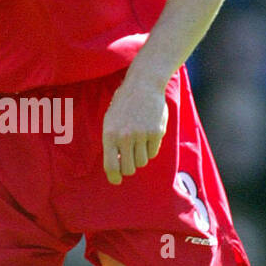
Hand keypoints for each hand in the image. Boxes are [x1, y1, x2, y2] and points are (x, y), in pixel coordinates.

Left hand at [102, 70, 167, 184]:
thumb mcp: (110, 121)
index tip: (117, 181)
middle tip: (130, 160)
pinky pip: (153, 152)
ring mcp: (141, 135)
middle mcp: (125, 136)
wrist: (143, 85)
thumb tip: (115, 166)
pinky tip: (148, 136)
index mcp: (109, 134)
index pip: (111, 165)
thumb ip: (111, 142)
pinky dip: (151, 149)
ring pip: (142, 162)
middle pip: (129, 168)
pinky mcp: (156, 132)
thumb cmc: (124, 104)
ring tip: (139, 143)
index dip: (114, 177)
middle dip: (129, 167)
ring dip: (141, 157)